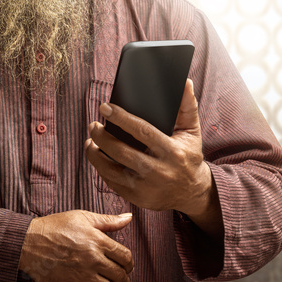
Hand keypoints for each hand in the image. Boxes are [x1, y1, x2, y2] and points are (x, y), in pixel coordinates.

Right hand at [17, 210, 133, 281]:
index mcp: (99, 241)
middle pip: (119, 275)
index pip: (125, 256)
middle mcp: (94, 260)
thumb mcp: (83, 217)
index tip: (128, 268)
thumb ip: (108, 220)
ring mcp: (83, 275)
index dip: (130, 264)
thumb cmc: (56, 226)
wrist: (30, 242)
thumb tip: (128, 218)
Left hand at [85, 79, 222, 237]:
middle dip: (102, 137)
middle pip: (122, 152)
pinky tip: (98, 157)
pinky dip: (102, 169)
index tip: (105, 107)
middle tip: (93, 124)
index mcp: (172, 152)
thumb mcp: (192, 131)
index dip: (121, 118)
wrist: (192, 192)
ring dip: (95, 154)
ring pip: (112, 170)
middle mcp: (159, 171)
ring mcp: (147, 188)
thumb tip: (185, 82)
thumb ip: (188, 106)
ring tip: (90, 141)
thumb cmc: (189, 156)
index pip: (142, 131)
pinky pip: (113, 183)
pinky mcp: (138, 199)